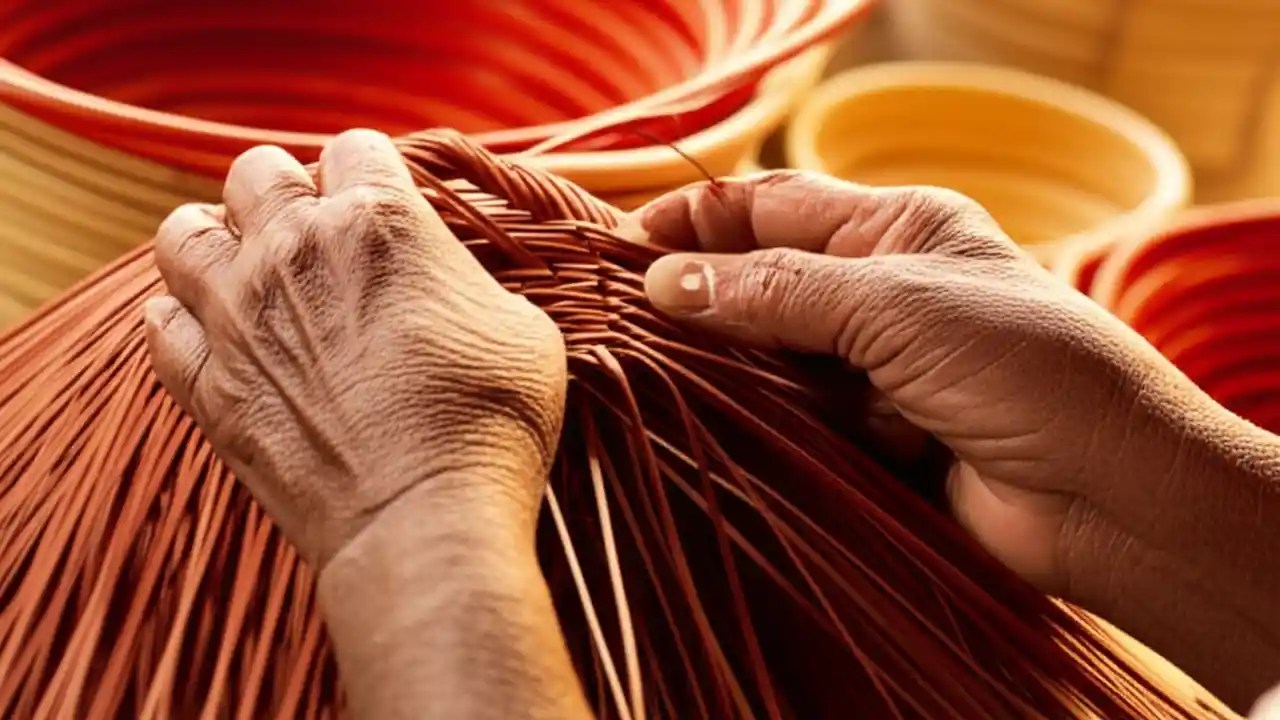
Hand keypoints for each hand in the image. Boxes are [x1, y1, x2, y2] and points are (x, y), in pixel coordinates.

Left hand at [144, 129, 567, 570]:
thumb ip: (466, 279)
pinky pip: (161, 324)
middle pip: (258, 171)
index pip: (354, 147)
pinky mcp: (205, 382)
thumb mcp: (522, 327)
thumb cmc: (491, 420)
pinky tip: (220, 338)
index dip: (371, 172)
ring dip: (216, 241)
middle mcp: (293, 249)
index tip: (383, 204)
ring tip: (248, 272)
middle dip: (286, 190)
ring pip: (181, 232)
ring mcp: (235, 315)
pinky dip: (184, 322)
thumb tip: (444, 280)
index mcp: (378, 220)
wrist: (422, 519)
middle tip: (315, 235)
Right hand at [620, 171, 1222, 595]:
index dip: (697, 217)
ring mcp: (874, 370)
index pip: (775, 205)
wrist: (1109, 496)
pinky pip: (792, 423)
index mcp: (898, 229)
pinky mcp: (869, 440)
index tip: (621, 244)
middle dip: (697, 295)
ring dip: (725, 366)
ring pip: (769, 358)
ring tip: (654, 372)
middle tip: (619, 314)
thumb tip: (664, 280)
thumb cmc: (1026, 367)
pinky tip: (713, 428)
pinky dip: (758, 426)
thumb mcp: (896, 304)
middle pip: (763, 281)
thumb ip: (778, 290)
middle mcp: (882, 292)